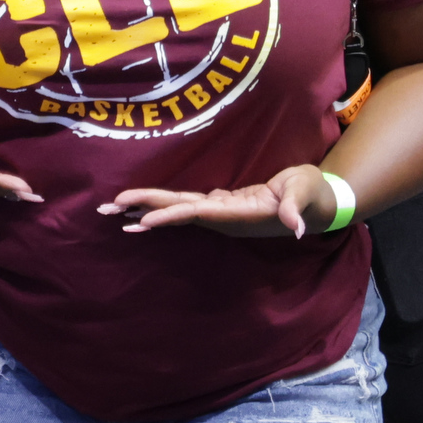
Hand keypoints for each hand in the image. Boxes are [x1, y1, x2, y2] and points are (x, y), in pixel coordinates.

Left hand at [101, 164, 335, 239]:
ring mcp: (220, 212)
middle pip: (176, 213)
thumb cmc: (312, 194)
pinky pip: (184, 206)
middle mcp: (223, 218)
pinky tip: (139, 211)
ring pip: (176, 210)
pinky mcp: (221, 204)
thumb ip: (296, 208)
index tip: (141, 221)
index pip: (197, 214)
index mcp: (239, 215)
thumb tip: (298, 228)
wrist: (316, 204)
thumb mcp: (305, 194)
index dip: (169, 216)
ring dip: (143, 210)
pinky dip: (161, 206)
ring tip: (112, 211)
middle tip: (105, 210)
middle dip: (140, 211)